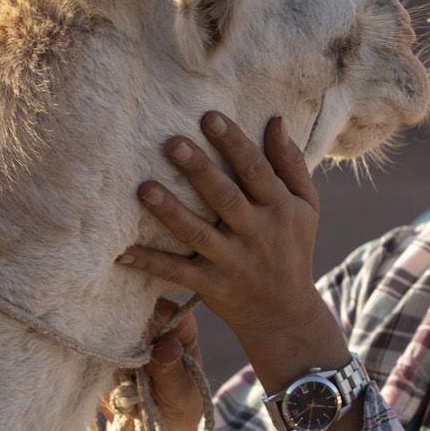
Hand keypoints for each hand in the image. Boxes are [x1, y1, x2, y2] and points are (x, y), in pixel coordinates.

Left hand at [116, 112, 326, 353]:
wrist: (285, 313)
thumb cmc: (292, 246)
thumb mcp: (305, 205)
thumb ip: (290, 163)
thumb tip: (275, 119)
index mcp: (278, 207)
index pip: (256, 169)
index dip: (234, 142)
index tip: (209, 117)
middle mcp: (255, 232)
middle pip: (225, 198)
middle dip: (199, 170)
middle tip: (172, 142)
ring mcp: (231, 261)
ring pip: (198, 234)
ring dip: (170, 212)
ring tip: (144, 188)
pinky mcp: (211, 285)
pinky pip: (178, 273)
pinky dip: (151, 263)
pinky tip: (123, 251)